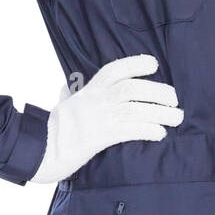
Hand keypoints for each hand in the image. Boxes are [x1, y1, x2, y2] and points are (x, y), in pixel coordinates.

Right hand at [29, 54, 181, 183]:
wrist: (38, 150)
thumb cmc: (51, 129)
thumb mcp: (61, 105)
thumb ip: (68, 94)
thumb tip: (66, 86)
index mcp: (89, 90)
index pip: (114, 69)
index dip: (136, 63)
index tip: (153, 63)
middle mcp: (95, 100)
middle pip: (132, 88)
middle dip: (157, 92)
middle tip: (174, 99)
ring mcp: (98, 118)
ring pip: (135, 109)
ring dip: (160, 113)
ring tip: (176, 117)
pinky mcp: (100, 137)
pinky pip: (130, 130)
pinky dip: (148, 130)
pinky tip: (160, 133)